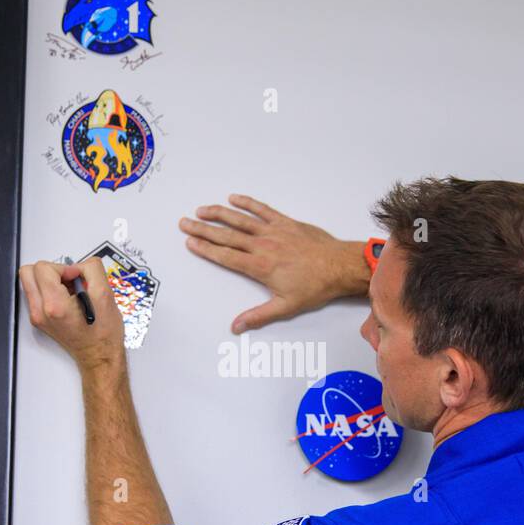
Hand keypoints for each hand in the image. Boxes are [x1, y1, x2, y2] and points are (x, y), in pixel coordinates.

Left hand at [19, 258, 124, 371]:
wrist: (99, 355)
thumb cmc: (103, 333)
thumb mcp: (105, 294)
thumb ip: (92, 269)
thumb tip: (80, 265)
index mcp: (55, 305)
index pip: (43, 268)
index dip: (62, 267)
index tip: (76, 276)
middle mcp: (40, 312)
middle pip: (28, 272)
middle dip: (50, 271)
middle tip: (68, 280)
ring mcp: (37, 316)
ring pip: (30, 282)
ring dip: (49, 280)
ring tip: (69, 290)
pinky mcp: (38, 319)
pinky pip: (36, 293)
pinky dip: (49, 290)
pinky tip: (66, 298)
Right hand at [179, 194, 370, 332]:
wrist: (339, 266)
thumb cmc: (315, 288)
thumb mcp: (286, 307)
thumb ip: (258, 316)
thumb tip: (236, 327)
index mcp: (259, 266)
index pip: (225, 256)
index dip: (205, 249)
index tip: (190, 242)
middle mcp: (262, 245)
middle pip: (226, 236)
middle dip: (203, 229)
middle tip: (184, 222)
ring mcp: (273, 231)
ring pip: (240, 219)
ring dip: (219, 213)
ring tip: (201, 210)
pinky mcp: (286, 222)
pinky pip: (262, 209)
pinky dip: (247, 203)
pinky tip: (233, 198)